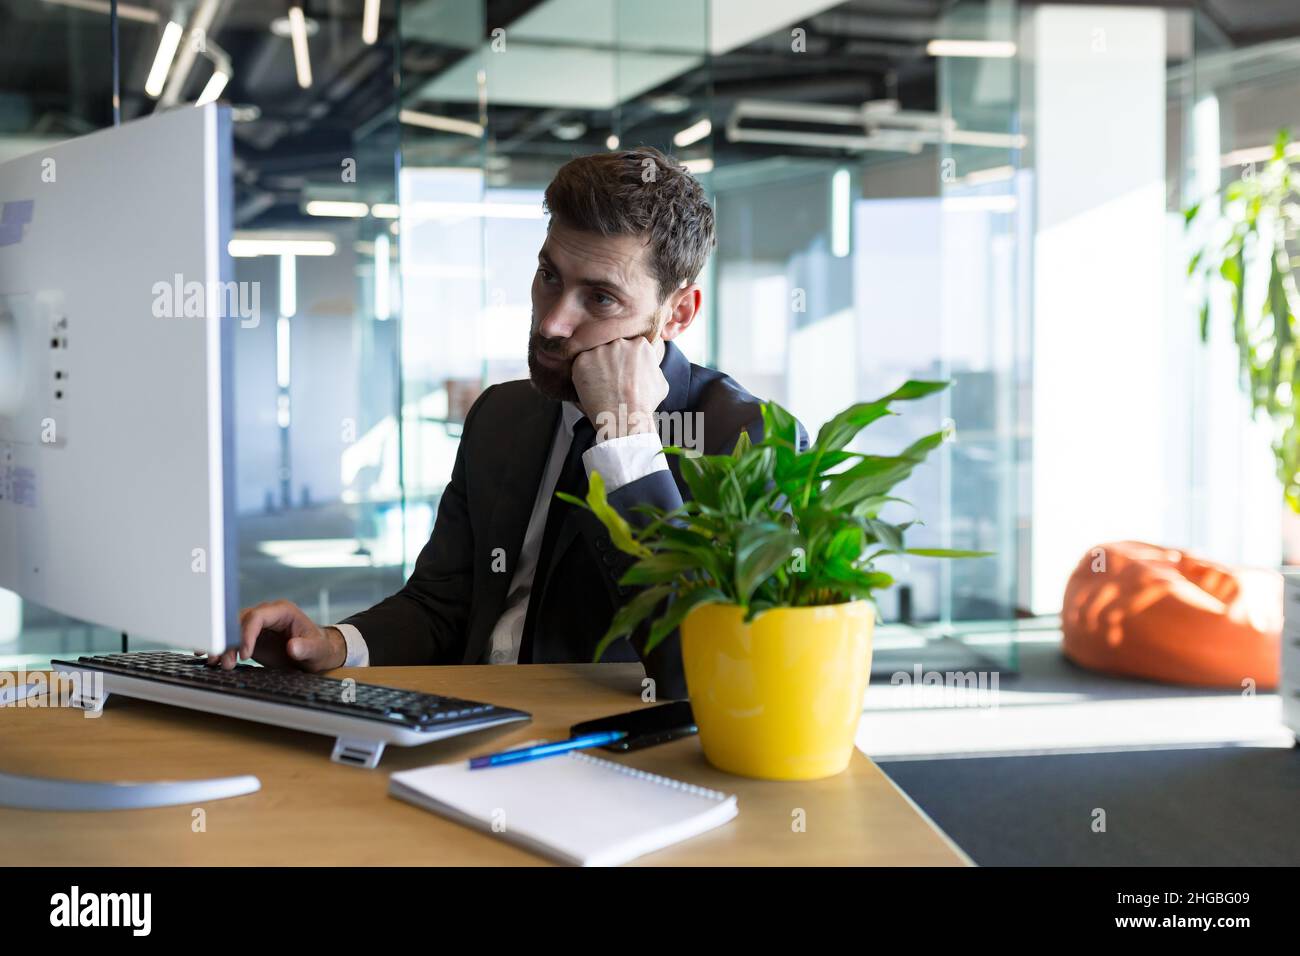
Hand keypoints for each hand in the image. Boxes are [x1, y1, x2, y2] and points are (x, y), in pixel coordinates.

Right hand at [206, 600, 345, 671]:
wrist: (316, 653)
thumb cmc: (319, 647)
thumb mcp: (317, 650)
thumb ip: (306, 648)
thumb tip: (293, 647)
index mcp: (282, 611)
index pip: (257, 616)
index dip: (247, 633)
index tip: (244, 654)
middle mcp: (267, 614)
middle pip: (240, 621)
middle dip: (229, 640)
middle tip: (222, 660)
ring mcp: (257, 625)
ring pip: (232, 630)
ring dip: (223, 646)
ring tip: (216, 663)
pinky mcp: (250, 637)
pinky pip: (232, 639)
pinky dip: (222, 647)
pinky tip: (211, 657)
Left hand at [570, 325, 667, 441]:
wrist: (625, 419)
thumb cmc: (644, 405)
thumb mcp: (660, 382)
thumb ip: (652, 367)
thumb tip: (648, 365)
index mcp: (640, 344)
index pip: (630, 345)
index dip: (626, 360)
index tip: (624, 372)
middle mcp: (620, 342)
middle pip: (612, 347)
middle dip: (611, 361)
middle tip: (612, 380)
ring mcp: (600, 350)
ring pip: (595, 355)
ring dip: (597, 367)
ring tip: (602, 386)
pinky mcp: (583, 360)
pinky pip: (581, 364)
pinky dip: (584, 376)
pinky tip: (592, 389)